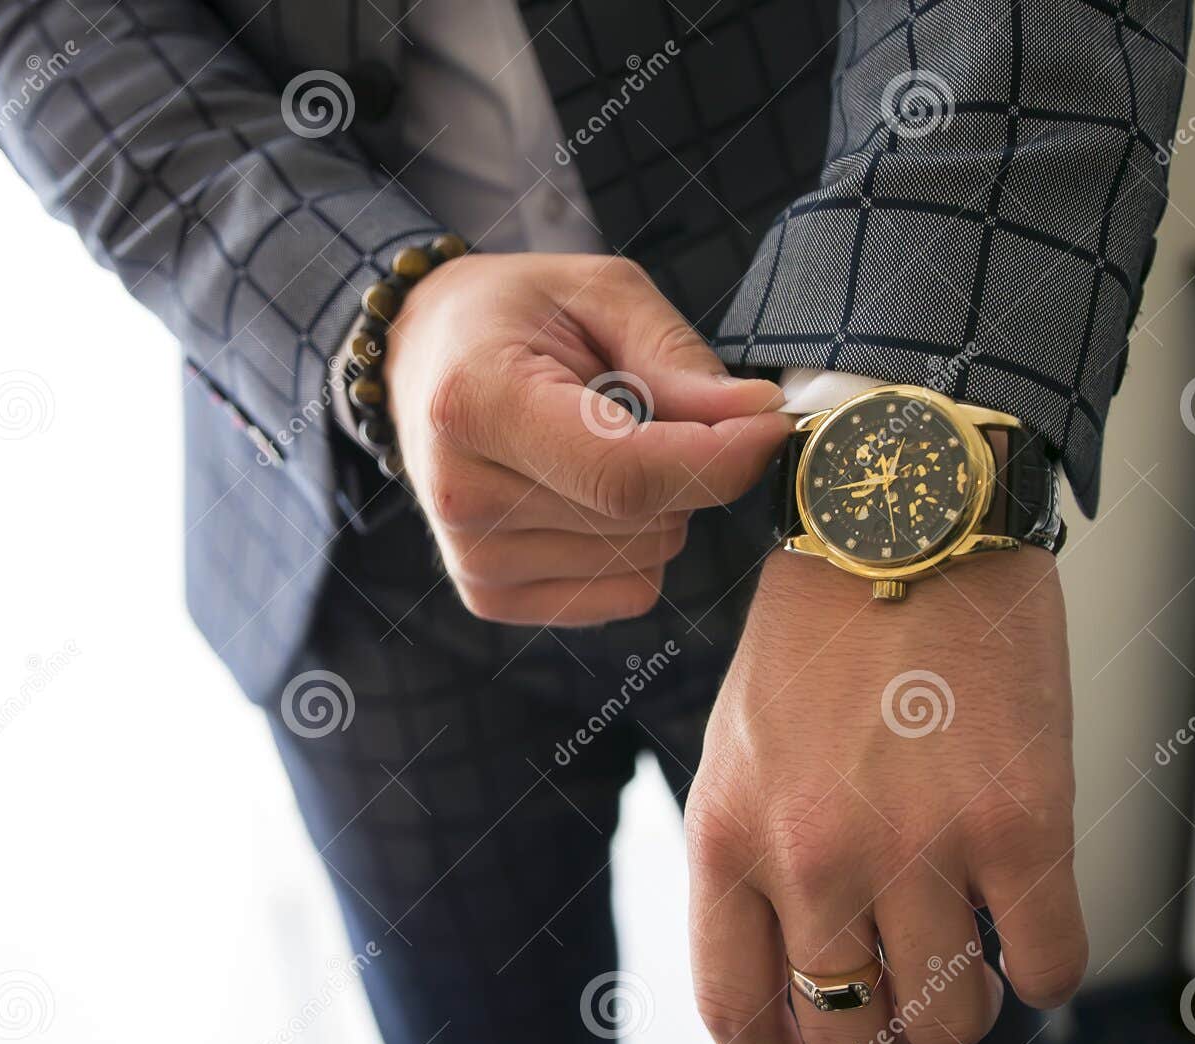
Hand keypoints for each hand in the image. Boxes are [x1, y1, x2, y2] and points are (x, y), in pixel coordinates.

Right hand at [384, 253, 791, 625]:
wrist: (425, 357)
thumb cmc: (516, 316)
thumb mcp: (599, 293)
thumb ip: (678, 359)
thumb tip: (758, 418)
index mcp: (474, 403)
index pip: (623, 473)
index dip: (717, 460)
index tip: (769, 425)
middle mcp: (461, 495)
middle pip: (643, 519)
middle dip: (689, 467)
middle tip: (649, 407)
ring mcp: (471, 559)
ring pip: (645, 560)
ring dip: (660, 505)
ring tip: (600, 441)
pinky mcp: (489, 598)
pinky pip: (625, 593)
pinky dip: (636, 545)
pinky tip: (588, 490)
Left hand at [686, 548, 1084, 1043]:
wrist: (901, 524)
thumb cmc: (816, 638)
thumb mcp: (739, 751)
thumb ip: (751, 865)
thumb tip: (801, 978)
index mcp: (728, 836)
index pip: (735, 1010)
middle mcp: (812, 856)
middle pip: (844, 1034)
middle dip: (873, 1042)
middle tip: (898, 1008)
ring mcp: (918, 845)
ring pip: (949, 1017)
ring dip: (959, 1007)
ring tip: (959, 952)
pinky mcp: (1021, 824)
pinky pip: (1044, 967)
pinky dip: (1038, 967)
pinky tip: (1021, 922)